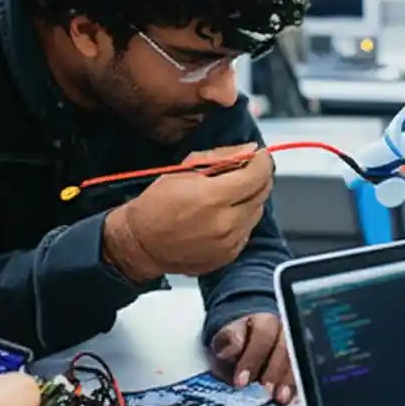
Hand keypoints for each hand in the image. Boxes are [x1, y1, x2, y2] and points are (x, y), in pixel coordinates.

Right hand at [104, 143, 274, 280]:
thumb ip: (220, 158)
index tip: (258, 155)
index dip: (262, 161)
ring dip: (248, 199)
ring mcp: (230, 242)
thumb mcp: (184, 170)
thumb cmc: (157, 204)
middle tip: (244, 171)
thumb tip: (249, 150)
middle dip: (257, 177)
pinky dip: (241, 219)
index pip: (257, 174)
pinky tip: (222, 216)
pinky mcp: (230, 255)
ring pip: (257, 211)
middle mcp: (227, 222)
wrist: (141, 244)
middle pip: (263, 192)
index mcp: (213, 197)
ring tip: (227, 197)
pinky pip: (247, 230)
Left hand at [209, 312, 295, 403]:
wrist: (247, 347)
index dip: (253, 357)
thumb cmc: (236, 344)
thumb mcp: (225, 341)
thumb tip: (233, 347)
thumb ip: (228, 341)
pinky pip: (304, 373)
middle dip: (274, 371)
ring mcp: (297, 347)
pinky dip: (297, 386)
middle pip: (285, 347)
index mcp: (265, 322)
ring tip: (280, 398)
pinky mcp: (302, 363)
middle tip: (264, 391)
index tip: (241, 381)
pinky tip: (291, 398)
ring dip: (289, 380)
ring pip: (298, 360)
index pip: (263, 334)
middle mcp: (286, 331)